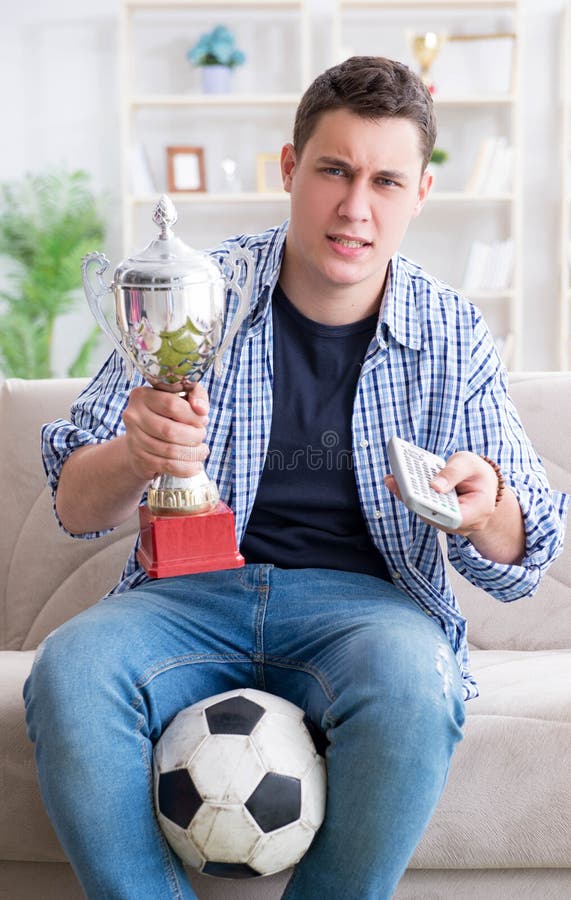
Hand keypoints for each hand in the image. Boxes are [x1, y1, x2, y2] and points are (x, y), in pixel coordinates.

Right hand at [122, 384, 209, 481]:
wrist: (144, 437)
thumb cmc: (168, 413)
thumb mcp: (183, 396)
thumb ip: (196, 395)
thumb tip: (201, 410)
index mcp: (143, 396)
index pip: (171, 405)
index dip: (192, 415)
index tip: (203, 421)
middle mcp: (133, 416)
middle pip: (169, 430)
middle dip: (193, 436)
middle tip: (202, 437)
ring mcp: (134, 439)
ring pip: (169, 451)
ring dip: (192, 454)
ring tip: (202, 451)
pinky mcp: (139, 458)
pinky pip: (166, 466)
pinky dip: (186, 468)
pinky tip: (196, 466)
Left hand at [384, 450, 498, 535]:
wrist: (482, 481)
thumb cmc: (478, 473)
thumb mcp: (468, 463)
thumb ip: (453, 473)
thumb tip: (435, 486)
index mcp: (479, 511)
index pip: (453, 517)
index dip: (433, 508)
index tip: (416, 495)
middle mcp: (465, 524)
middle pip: (434, 516)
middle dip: (413, 499)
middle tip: (395, 480)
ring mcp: (451, 524)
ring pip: (426, 515)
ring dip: (408, 498)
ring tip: (393, 480)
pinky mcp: (440, 519)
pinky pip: (424, 510)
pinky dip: (412, 497)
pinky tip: (398, 483)